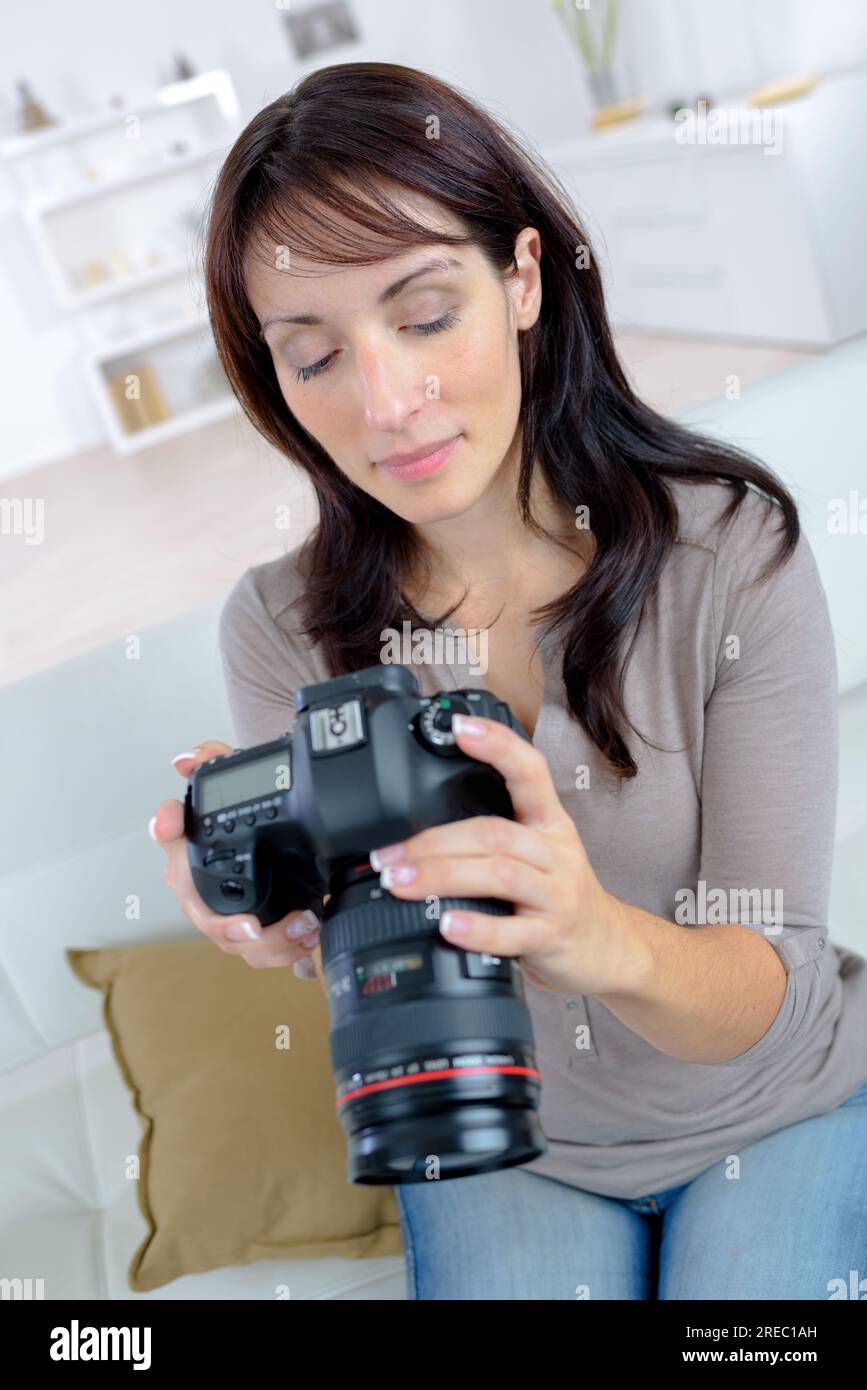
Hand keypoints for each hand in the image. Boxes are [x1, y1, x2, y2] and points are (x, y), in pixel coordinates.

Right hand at [149, 740, 326, 982]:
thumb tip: (186, 759)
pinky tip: (308, 936)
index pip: (170, 838)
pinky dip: (286, 948)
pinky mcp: (252, 934)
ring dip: (268, 942)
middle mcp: (199, 886)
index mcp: (190, 849)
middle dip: (226, 927)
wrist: (283, 851)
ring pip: (234, 943)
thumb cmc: (250, 825)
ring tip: (302, 925)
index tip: (171, 828)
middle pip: (201, 914)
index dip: (168, 828)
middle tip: (253, 927)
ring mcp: (223, 915)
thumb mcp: (240, 785)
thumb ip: (214, 760)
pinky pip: (260, 952)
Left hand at [369, 713, 627, 996]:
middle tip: (387, 856)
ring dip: (443, 875)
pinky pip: (513, 933)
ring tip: (400, 882)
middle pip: (495, 832)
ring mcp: (557, 894)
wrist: (606, 946)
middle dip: (434, 840)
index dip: (498, 745)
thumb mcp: (534, 851)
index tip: (458, 727)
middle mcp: (555, 852)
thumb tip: (414, 827)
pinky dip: (478, 929)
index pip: (530, 771)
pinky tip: (447, 926)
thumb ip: (488, 835)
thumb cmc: (555, 894)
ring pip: (501, 873)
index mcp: (547, 822)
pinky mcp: (553, 936)